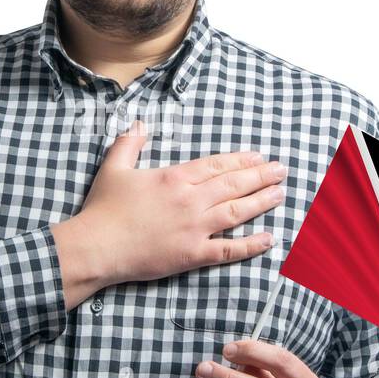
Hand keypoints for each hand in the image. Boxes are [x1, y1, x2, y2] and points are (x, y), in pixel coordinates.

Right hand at [52, 120, 287, 307]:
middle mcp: (190, 200)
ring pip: (237, 212)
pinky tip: (269, 239)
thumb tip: (140, 123)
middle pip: (233, 184)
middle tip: (281, 170)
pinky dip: (250, 245)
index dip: (241, 160)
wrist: (97, 246)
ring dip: (261, 202)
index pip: (217, 165)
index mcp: (175, 178)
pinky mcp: (192, 254)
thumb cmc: (104, 208)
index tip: (259, 157)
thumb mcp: (114, 167)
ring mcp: (194, 228)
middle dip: (260, 176)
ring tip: (279, 194)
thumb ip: (130, 142)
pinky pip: (228, 250)